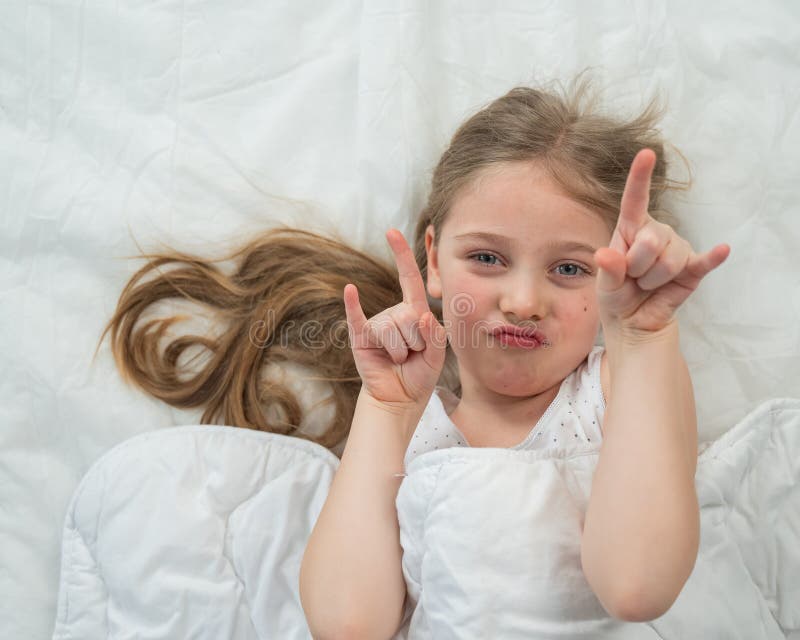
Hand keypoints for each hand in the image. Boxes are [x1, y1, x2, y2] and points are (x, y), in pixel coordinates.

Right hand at [343, 229, 447, 405]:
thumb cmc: (419, 375)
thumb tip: (421, 316)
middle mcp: (394, 313)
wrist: (399, 400)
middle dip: (417, 342)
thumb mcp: (438, 355)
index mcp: (414, 312)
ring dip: (401, 352)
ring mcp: (376, 323)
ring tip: (398, 360)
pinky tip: (350, 290)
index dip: (402, 255)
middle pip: (410, 317)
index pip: (409, 279)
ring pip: (394, 331)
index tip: (392, 231)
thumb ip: (436, 335)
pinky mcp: (360, 337)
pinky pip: (356, 318)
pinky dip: (352, 304)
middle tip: (413, 356)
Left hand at [594, 149, 730, 336]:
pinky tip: (722, 250)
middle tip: (633, 278)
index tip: (646, 153)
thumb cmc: (617, 294)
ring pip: (669, 260)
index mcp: (630, 229)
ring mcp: (677, 248)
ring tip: (647, 285)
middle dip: (638, 266)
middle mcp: (656, 233)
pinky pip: (704, 261)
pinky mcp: (693, 268)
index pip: (635, 200)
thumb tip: (605, 256)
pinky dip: (713, 257)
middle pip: (651, 241)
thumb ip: (607, 269)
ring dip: (653, 279)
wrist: (634, 321)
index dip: (640, 177)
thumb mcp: (605, 283)